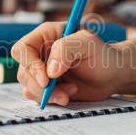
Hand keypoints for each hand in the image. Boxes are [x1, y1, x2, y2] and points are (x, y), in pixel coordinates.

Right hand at [11, 21, 127, 104]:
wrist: (112, 74)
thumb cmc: (102, 54)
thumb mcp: (88, 43)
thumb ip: (66, 49)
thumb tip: (49, 71)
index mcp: (46, 35)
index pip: (23, 49)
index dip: (30, 65)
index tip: (46, 79)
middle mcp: (40, 52)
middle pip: (24, 71)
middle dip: (40, 86)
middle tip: (62, 92)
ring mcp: (41, 70)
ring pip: (28, 86)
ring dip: (48, 94)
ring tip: (71, 91)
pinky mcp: (46, 86)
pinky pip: (36, 96)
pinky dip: (51, 99)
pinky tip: (69, 95)